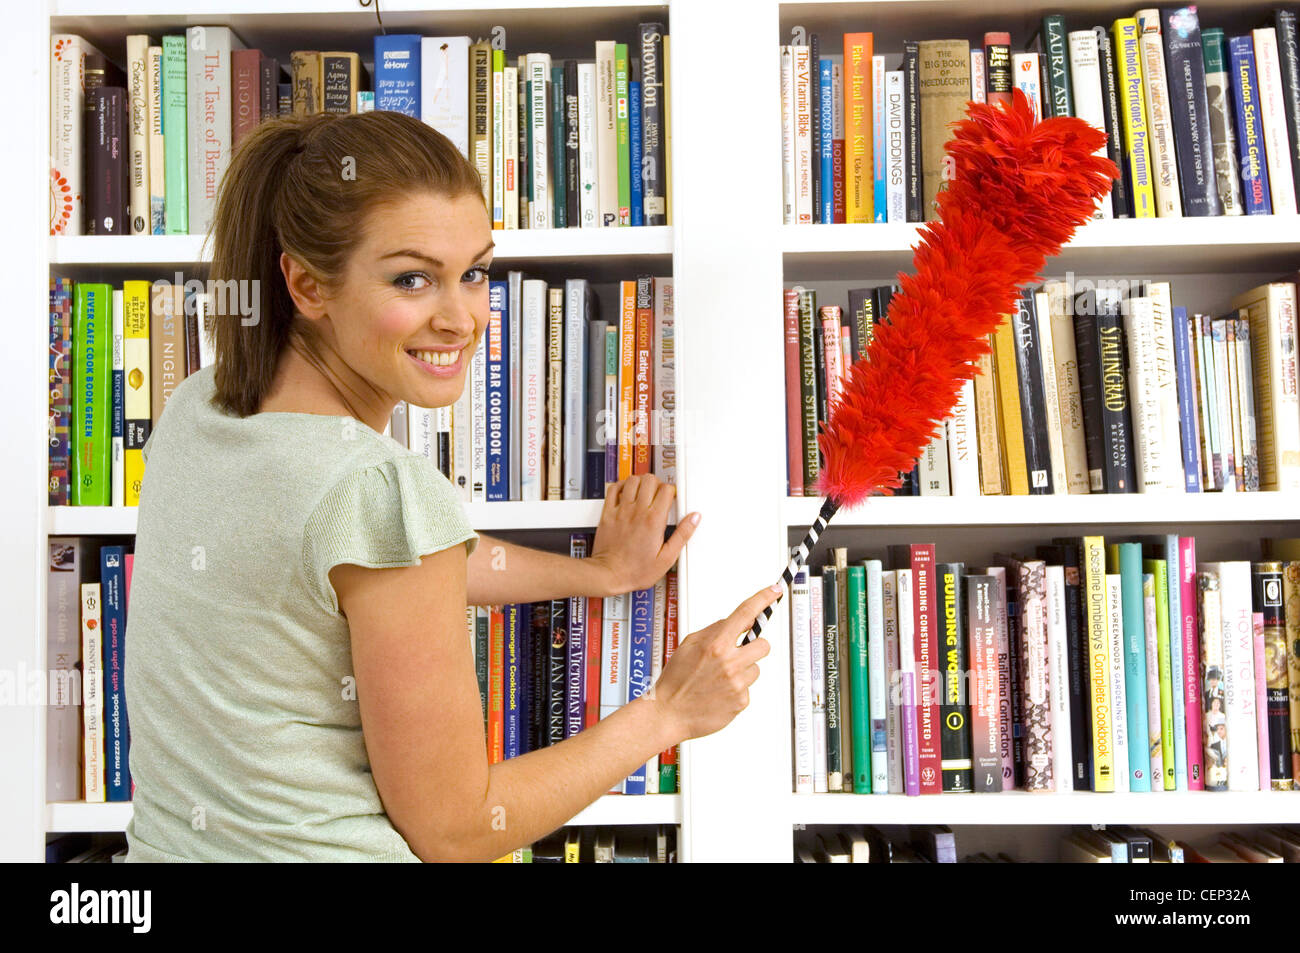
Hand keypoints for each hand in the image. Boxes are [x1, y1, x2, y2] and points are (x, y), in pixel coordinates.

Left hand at [588, 474, 699, 595]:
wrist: (609, 574)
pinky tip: (626, 492)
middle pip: (650, 480)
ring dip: (641, 482)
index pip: (666, 490)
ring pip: (632, 481)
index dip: (672, 491)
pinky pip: (613, 489)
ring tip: (644, 491)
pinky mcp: (608, 513)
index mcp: (654, 521)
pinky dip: (621, 485)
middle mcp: (637, 512)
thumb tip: (694, 519)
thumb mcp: (666, 558)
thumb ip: (682, 535)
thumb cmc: (635, 570)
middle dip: (658, 483)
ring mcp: (621, 511)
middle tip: (659, 494)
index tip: (672, 499)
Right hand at [648, 584, 779, 744]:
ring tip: (720, 678)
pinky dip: (737, 689)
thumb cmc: (676, 680)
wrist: (669, 713)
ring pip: (755, 668)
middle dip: (753, 647)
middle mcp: (729, 662)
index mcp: (715, 644)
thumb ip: (715, 630)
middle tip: (738, 654)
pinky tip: (719, 693)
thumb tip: (739, 623)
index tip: (775, 591)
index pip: (746, 614)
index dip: (763, 599)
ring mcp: (737, 683)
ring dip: (743, 670)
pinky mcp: (741, 701)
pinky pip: (748, 688)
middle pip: (763, 645)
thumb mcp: (689, 645)